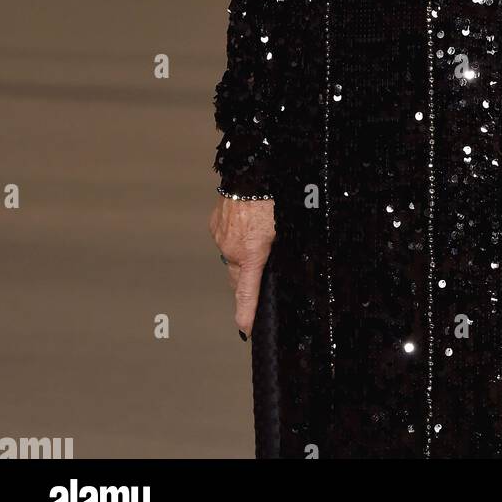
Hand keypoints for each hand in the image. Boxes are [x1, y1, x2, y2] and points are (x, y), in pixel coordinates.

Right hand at [208, 196, 275, 335]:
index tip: (245, 330)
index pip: (248, 292)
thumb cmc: (273, 196)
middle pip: (239, 277)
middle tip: (260, 276)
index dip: (246, 313)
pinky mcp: (215, 225)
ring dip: (243, 256)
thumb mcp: (286, 226)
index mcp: (252, 252)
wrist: (251, 170)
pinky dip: (235, 240)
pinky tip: (246, 225)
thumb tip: (277, 258)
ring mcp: (221, 237)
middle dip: (248, 281)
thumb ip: (279, 249)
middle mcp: (232, 248)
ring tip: (257, 238)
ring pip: (232, 258)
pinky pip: (226, 240)